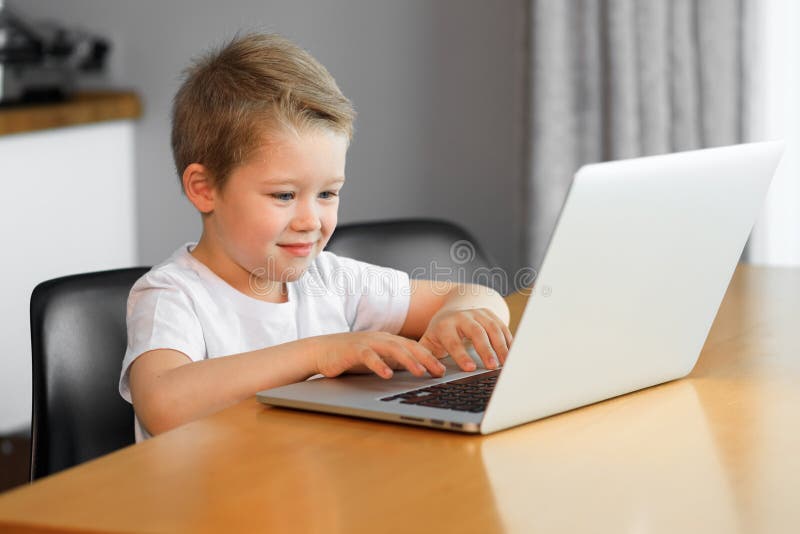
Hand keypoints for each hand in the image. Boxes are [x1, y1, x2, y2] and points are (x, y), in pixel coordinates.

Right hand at [312, 331, 445, 379]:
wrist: (320, 351)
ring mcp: (367, 342)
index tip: (443, 370)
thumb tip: (415, 372)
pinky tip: (387, 375)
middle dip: (426, 358)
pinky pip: (368, 356)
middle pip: (408, 346)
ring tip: (420, 372)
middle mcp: (380, 338)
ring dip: (408, 361)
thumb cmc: (350, 357)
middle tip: (439, 372)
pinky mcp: (353, 350)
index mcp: (388, 340)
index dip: (430, 357)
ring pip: (392, 349)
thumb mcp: (376, 359)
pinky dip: (379, 365)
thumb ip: (393, 362)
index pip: (414, 347)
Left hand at [418, 308, 512, 371]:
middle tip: (492, 367)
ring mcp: (478, 313)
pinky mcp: (491, 314)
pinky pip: (502, 327)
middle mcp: (463, 317)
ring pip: (492, 328)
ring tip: (506, 363)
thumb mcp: (429, 342)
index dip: (461, 355)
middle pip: (476, 332)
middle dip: (485, 350)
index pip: (453, 341)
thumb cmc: (441, 333)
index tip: (470, 368)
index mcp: (445, 325)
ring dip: (501, 346)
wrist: (454, 309)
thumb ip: (426, 357)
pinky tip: (513, 354)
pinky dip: (508, 341)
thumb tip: (429, 372)